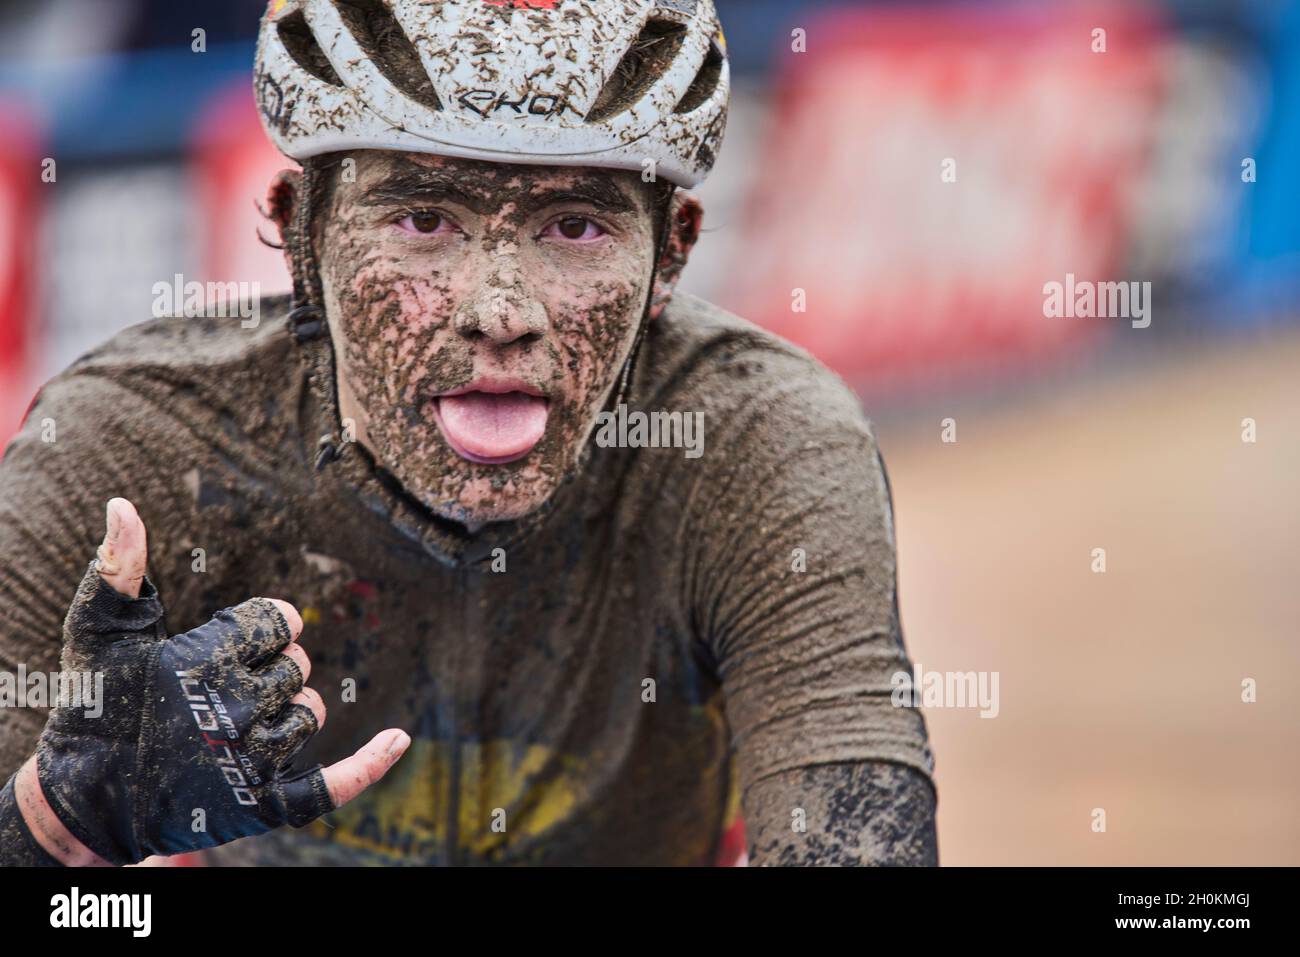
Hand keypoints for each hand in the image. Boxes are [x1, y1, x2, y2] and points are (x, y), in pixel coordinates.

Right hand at [17, 497, 409, 865]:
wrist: (85, 799)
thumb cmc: (94, 703)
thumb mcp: (99, 630)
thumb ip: (121, 566)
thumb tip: (122, 503)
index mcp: (205, 660)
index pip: (279, 620)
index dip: (265, 625)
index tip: (242, 636)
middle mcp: (234, 710)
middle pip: (298, 666)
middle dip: (270, 670)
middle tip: (223, 688)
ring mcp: (250, 761)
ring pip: (309, 713)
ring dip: (287, 710)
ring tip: (237, 721)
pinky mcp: (262, 804)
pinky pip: (332, 785)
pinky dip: (368, 766)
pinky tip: (399, 740)